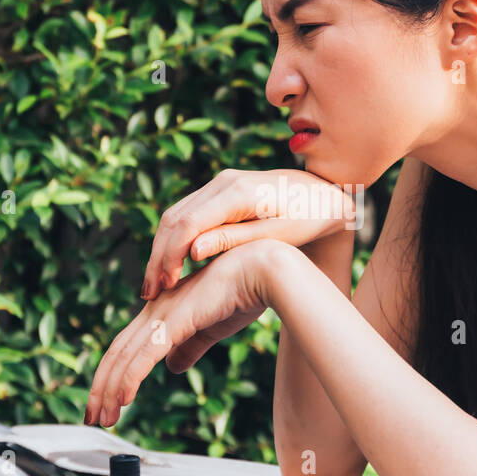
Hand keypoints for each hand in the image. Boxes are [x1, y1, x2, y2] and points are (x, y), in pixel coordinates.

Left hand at [86, 239, 282, 427]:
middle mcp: (156, 311)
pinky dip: (128, 379)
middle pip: (116, 354)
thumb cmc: (245, 291)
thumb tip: (172, 367)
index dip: (113, 375)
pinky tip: (122, 401)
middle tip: (92, 417)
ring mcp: (163, 315)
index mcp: (163, 311)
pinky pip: (143, 356)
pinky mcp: (174, 320)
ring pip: (123, 358)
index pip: (127, 348)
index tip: (106, 401)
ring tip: (102, 418)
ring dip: (108, 391)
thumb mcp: (211, 328)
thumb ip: (190, 347)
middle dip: (100, 388)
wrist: (263, 269)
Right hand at [141, 168, 355, 299]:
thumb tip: (192, 254)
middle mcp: (223, 182)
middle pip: (174, 219)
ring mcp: (220, 182)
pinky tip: (172, 266)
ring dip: (162, 249)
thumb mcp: (277, 237)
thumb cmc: (309, 218)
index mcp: (239, 193)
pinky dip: (175, 240)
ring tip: (156, 285)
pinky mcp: (221, 190)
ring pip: (175, 215)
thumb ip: (233, 242)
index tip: (164, 289)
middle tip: (150, 294)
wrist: (327, 192)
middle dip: (158, 257)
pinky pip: (188, 213)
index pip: (188, 225)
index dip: (170, 257)